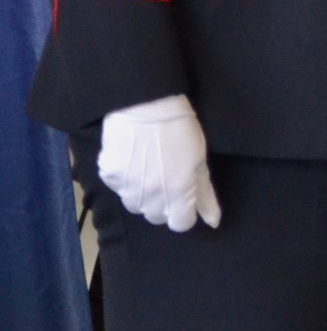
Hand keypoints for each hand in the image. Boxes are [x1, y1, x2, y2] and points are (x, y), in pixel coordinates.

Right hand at [98, 94, 221, 231]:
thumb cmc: (181, 130)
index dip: (184, 213)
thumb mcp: (200, 161)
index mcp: (177, 194)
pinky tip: (132, 160)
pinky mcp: (108, 176)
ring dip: (143, 195)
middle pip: (156, 217)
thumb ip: (205, 194)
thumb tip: (214, 222)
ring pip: (135, 206)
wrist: (146, 107)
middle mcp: (150, 198)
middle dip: (164, 204)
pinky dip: (125, 180)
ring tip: (149, 168)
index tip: (185, 197)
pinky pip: (118, 188)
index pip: (180, 224)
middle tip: (167, 178)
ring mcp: (126, 189)